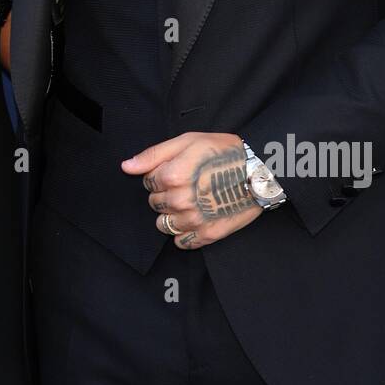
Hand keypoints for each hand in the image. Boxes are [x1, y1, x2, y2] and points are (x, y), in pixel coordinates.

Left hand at [121, 131, 262, 247]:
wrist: (258, 171)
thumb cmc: (224, 152)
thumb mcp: (187, 142)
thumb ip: (153, 155)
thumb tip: (126, 167)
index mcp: (172, 176)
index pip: (147, 182)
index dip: (160, 175)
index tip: (177, 171)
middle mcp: (180, 201)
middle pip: (154, 203)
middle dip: (165, 193)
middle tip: (187, 184)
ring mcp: (193, 220)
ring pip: (163, 224)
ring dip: (172, 214)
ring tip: (191, 201)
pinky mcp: (207, 235)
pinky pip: (181, 242)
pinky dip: (185, 232)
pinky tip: (196, 217)